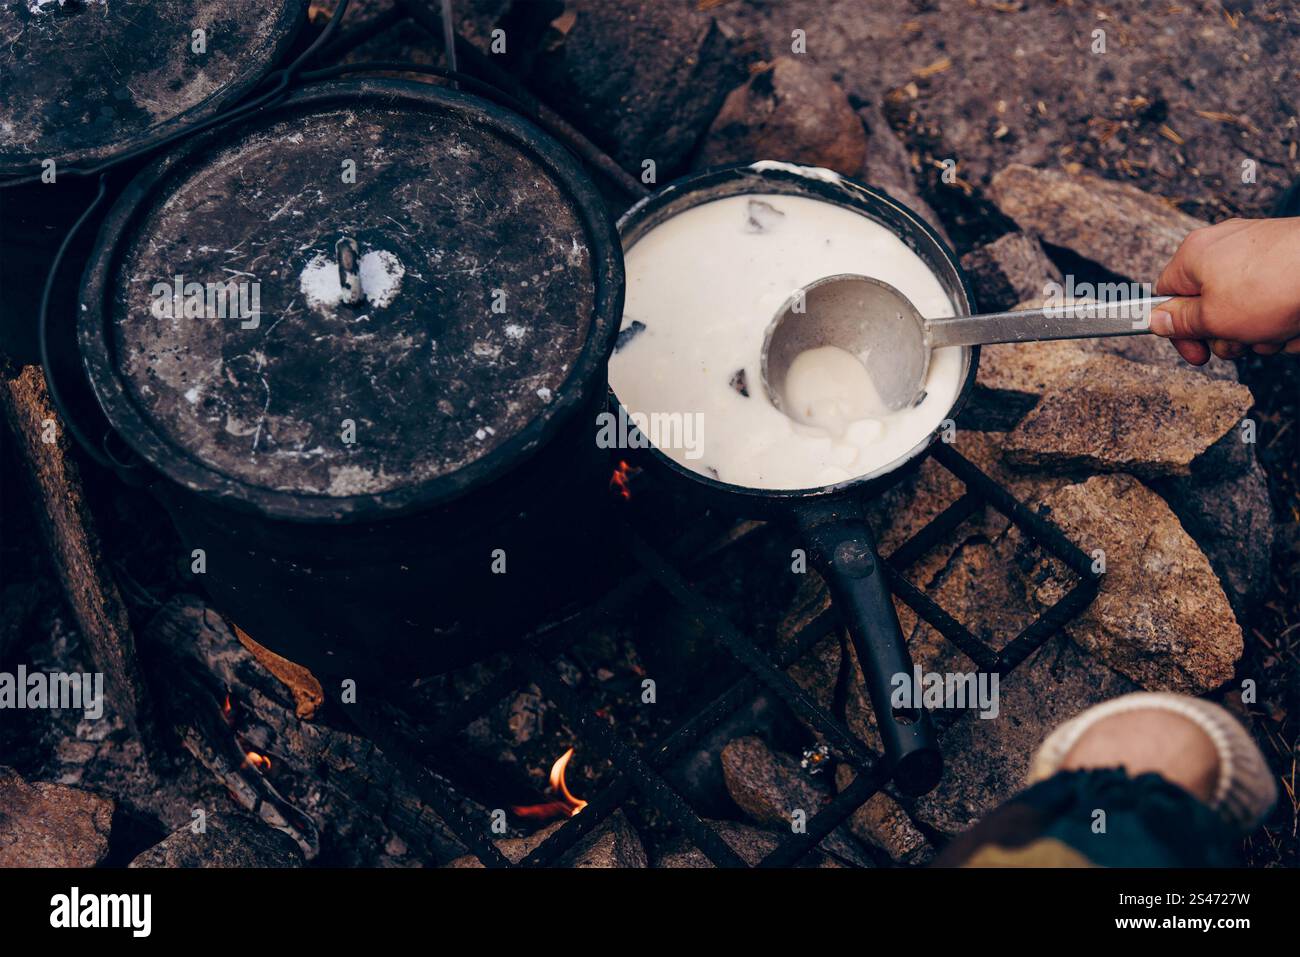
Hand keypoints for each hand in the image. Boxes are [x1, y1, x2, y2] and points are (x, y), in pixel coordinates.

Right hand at [1152, 216, 1299, 363]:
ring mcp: (1259, 253)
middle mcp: (1224, 247)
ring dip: (1258, 332)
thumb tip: (1155, 320)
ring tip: (1274, 332)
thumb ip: (1180, 322)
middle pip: (1209, 306)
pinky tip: (1293, 322)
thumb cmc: (1276, 285)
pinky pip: (1273, 300)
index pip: (1166, 296)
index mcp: (1195, 255)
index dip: (1179, 330)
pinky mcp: (1287, 261)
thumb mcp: (1213, 318)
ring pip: (1245, 308)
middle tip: (1239, 342)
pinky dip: (1282, 318)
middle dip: (1226, 335)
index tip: (1196, 351)